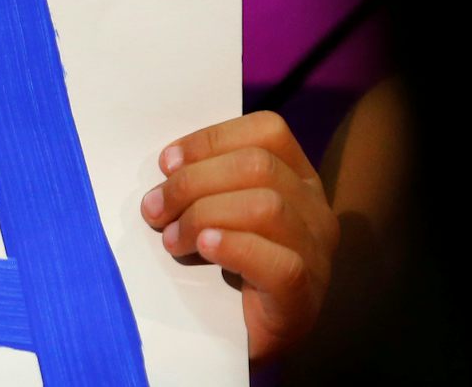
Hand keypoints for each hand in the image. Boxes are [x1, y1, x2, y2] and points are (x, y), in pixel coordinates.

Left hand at [141, 111, 339, 362]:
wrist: (235, 341)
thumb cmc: (219, 266)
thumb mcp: (214, 211)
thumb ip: (203, 182)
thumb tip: (165, 165)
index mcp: (297, 178)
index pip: (266, 131)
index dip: (211, 139)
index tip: (166, 162)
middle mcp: (315, 209)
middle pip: (258, 167)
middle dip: (194, 182)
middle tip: (155, 208)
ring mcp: (317, 254)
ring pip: (266, 207)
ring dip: (203, 216)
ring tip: (171, 238)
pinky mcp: (304, 297)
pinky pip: (278, 262)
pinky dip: (233, 247)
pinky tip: (203, 248)